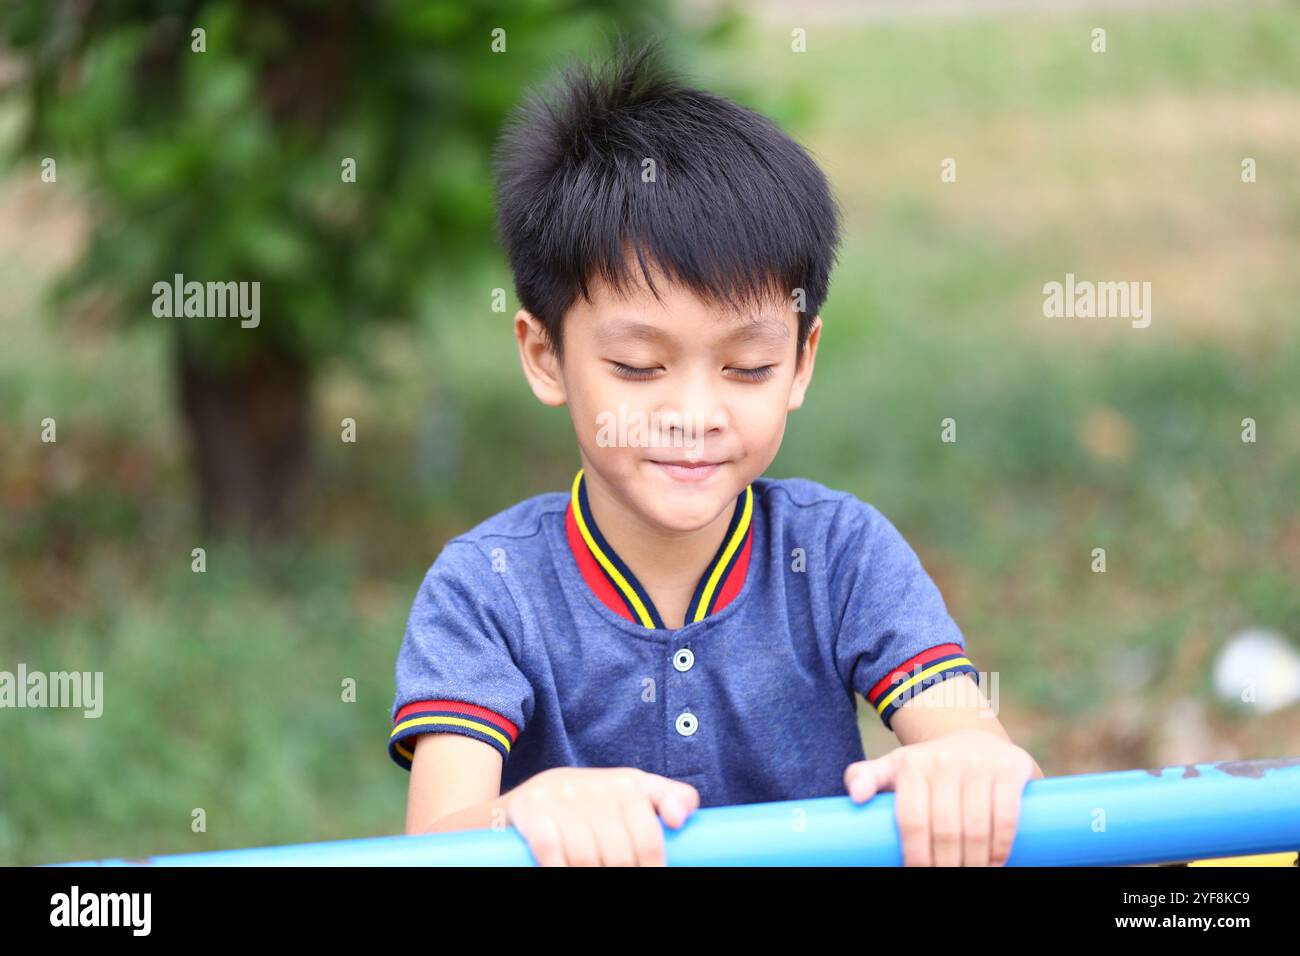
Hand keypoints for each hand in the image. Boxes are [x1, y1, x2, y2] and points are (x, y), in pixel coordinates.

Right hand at [505, 766, 699, 865]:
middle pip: (619, 855)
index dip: (654, 864)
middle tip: (618, 875)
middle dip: (620, 872)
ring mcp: (563, 796)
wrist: (535, 794)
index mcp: (629, 783)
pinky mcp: (533, 808)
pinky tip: (565, 871)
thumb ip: (668, 798)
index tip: (655, 873)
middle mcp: (597, 786)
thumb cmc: (596, 803)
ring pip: (586, 857)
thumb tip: (679, 820)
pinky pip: (550, 851)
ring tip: (593, 873)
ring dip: (589, 874)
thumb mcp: (635, 793)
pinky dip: (559, 869)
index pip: (649, 835)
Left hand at [843, 729, 1034, 865]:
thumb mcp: (894, 767)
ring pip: (977, 828)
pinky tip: (995, 863)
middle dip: (947, 865)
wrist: (973, 737)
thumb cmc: (926, 765)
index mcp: (911, 764)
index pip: (911, 821)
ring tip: (972, 874)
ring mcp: (979, 763)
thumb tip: (855, 797)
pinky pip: (1006, 816)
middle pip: (945, 830)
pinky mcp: (1009, 768)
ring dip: (975, 863)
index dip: (916, 857)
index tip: (919, 874)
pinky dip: (1001, 847)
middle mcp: (944, 760)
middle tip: (948, 878)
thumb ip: (865, 776)